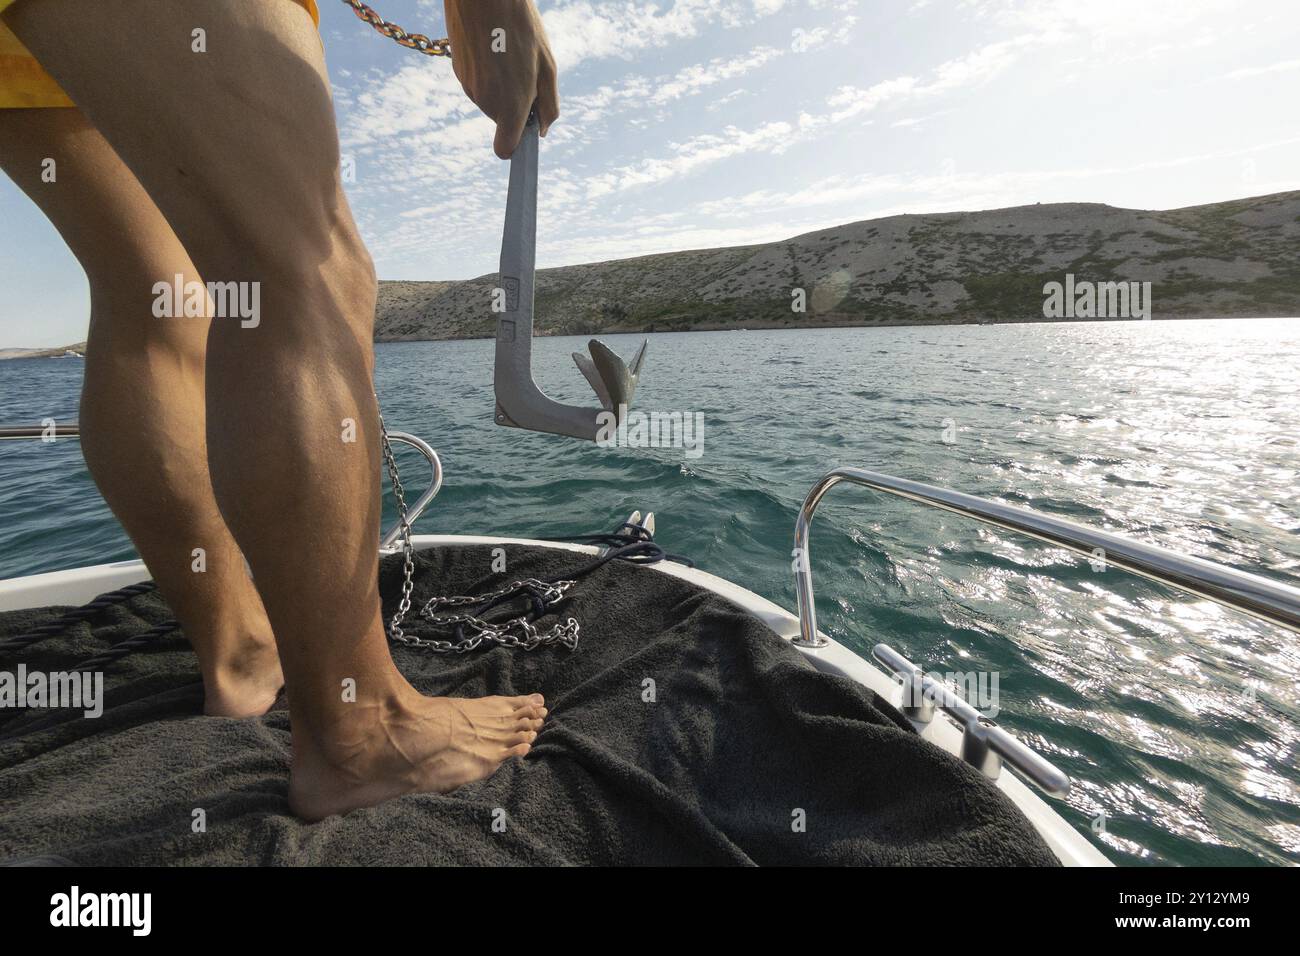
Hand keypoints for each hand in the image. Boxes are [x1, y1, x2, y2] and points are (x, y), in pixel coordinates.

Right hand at [444, 0, 559, 158]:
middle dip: (515, 104)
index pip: (505, 149)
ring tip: (509, 53)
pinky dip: (488, 73)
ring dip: (502, 86)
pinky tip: (494, 46)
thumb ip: (548, 105)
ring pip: (490, 100)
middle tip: (526, 71)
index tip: (525, 130)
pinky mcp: (458, 72)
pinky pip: (478, 83)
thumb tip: (542, 130)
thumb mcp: (547, 66)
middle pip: (502, 119)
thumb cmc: (521, 26)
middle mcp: (487, 103)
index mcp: (511, 106)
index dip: (515, 145)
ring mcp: (469, 88)